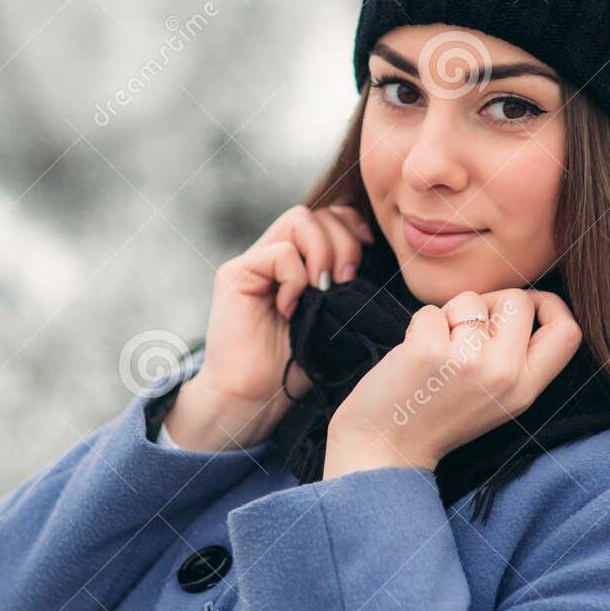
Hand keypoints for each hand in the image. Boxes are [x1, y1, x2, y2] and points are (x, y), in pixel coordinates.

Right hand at [165, 202, 374, 449]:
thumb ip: (347, 286)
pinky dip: (295, 278)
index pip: (329, 216)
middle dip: (344, 241)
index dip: (352, 225)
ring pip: (299, 219)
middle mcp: (274, 255)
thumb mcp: (334, 318)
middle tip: (347, 280)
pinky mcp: (235, 274)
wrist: (254, 397)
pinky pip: (279, 253)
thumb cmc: (297, 365)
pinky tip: (292, 308)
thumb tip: (374, 257)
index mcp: (299, 262)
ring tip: (323, 289)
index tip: (367, 251)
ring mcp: (254, 262)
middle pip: (318, 213)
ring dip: (323, 252)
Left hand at [323, 288, 582, 476]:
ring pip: (471, 299)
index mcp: (525, 389)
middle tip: (465, 332)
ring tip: (436, 352)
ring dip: (448, 316)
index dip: (550, 305)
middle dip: (491, 302)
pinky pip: (431, 309)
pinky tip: (413, 356)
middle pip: (519, 300)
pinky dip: (418, 325)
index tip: (528, 305)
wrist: (384, 450)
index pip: (569, 332)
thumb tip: (520, 300)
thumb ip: (515, 358)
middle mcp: (504, 375)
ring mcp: (468, 362)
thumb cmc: (436, 415)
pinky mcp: (430, 351)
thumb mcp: (495, 398)